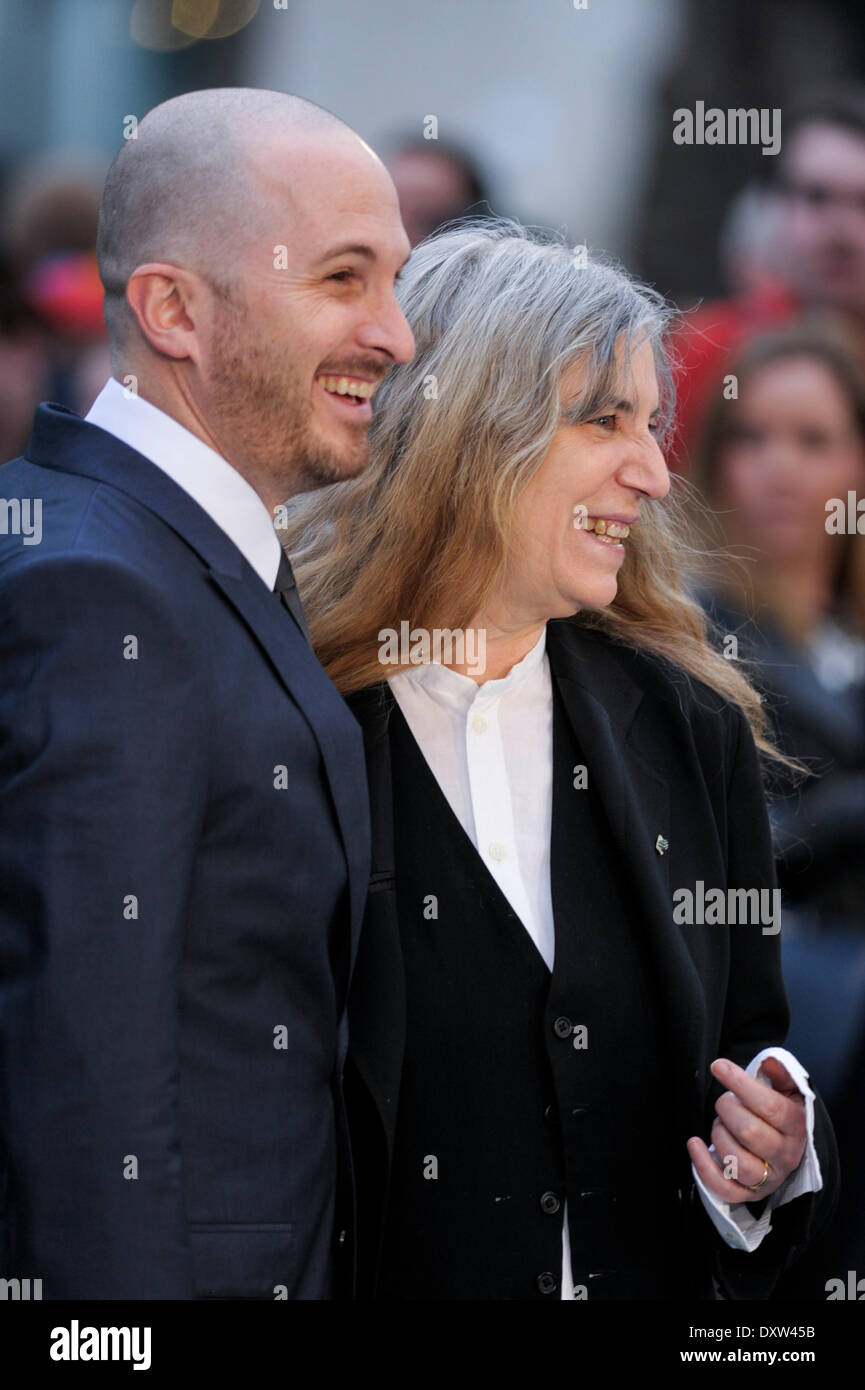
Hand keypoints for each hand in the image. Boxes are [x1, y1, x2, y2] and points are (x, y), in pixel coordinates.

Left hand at [687, 1056, 806, 1203]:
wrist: (786, 1149)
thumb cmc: (779, 1116)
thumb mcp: (787, 1092)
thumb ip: (781, 1074)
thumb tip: (770, 1062)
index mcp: (797, 1127)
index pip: (770, 1106)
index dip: (741, 1084)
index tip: (719, 1067)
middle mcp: (786, 1155)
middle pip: (750, 1132)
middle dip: (728, 1109)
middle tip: (725, 1101)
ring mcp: (768, 1179)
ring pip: (737, 1161)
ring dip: (719, 1135)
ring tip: (720, 1123)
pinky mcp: (749, 1194)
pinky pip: (723, 1188)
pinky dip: (703, 1167)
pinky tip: (695, 1144)